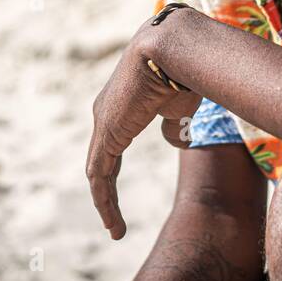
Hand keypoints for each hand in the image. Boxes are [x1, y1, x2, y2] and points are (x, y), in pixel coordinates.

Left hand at [86, 17, 200, 239]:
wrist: (173, 50)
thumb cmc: (183, 72)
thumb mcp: (179, 106)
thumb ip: (172, 124)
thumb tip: (175, 140)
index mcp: (121, 107)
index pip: (111, 148)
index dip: (114, 174)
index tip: (120, 197)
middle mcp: (106, 114)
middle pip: (101, 162)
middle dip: (106, 193)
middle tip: (113, 223)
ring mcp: (103, 123)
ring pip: (98, 172)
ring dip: (105, 203)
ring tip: (115, 229)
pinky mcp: (106, 132)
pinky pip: (100, 174)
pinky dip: (104, 199)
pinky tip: (111, 219)